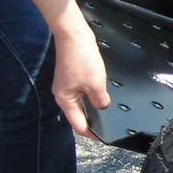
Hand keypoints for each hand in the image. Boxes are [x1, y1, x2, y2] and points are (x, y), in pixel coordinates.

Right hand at [51, 21, 110, 138]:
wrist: (73, 34)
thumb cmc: (81, 58)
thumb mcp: (95, 84)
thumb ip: (100, 101)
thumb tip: (102, 107)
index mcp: (65, 100)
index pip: (78, 125)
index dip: (92, 133)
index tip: (104, 138)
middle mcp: (63, 95)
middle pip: (79, 115)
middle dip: (93, 121)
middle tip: (109, 126)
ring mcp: (67, 85)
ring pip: (82, 102)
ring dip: (94, 107)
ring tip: (108, 111)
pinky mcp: (72, 76)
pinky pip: (83, 91)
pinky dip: (92, 94)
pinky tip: (102, 94)